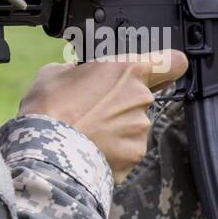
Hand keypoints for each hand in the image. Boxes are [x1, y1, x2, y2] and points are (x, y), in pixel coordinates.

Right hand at [19, 50, 188, 179]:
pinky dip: (112, 151)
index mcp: (128, 70)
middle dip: (123, 102)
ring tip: (87, 132)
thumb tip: (81, 75)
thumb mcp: (57, 72)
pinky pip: (126, 150)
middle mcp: (141, 99)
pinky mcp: (133, 156)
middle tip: (94, 108)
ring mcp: (140, 130)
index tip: (161, 70)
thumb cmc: (49, 108)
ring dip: (117, 128)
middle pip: (143, 97)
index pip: (173, 62)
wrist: (44, 151)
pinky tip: (90, 148)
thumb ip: (81, 70)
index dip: (168, 65)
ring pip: (134, 125)